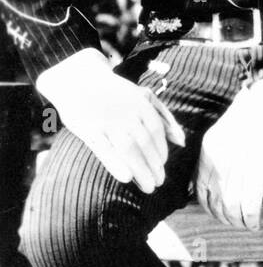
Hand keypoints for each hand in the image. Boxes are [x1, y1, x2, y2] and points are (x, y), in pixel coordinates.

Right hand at [36, 48, 185, 194]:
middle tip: (158, 183)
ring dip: (141, 170)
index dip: (161, 151)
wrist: (77, 79)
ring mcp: (107, 121)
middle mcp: (126, 112)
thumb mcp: (143, 97)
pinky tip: (126, 178)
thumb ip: (164, 118)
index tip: (161, 166)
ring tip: (148, 186)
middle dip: (154, 166)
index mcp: (140, 104)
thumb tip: (182, 142)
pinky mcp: (88, 129)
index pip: (156, 132)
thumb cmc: (116, 94)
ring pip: (128, 149)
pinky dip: (116, 164)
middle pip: (145, 144)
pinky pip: (104, 150)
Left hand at [194, 80, 262, 229]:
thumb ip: (208, 161)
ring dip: (237, 221)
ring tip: (243, 225)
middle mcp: (220, 162)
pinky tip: (254, 224)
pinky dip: (251, 218)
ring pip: (232, 206)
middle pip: (216, 202)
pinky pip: (250, 203)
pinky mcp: (258, 171)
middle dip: (223, 218)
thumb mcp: (217, 137)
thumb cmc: (244, 120)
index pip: (201, 191)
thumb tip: (196, 187)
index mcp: (208, 153)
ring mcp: (239, 167)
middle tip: (232, 222)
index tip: (216, 214)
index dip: (207, 208)